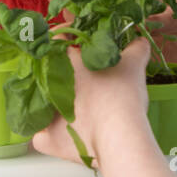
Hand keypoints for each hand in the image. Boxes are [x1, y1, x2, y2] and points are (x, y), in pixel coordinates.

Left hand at [32, 37, 152, 167]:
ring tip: (70, 105)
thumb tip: (139, 42)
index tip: (78, 45)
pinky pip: (41, 135)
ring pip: (38, 102)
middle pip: (45, 71)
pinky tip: (61, 133)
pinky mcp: (49, 138)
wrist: (119, 135)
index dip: (67, 38)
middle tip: (80, 77)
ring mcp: (46, 112)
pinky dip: (49, 135)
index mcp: (66, 60)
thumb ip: (136, 48)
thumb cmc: (122, 96)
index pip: (57, 38)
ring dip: (50, 101)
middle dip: (59, 71)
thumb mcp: (134, 64)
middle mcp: (50, 84)